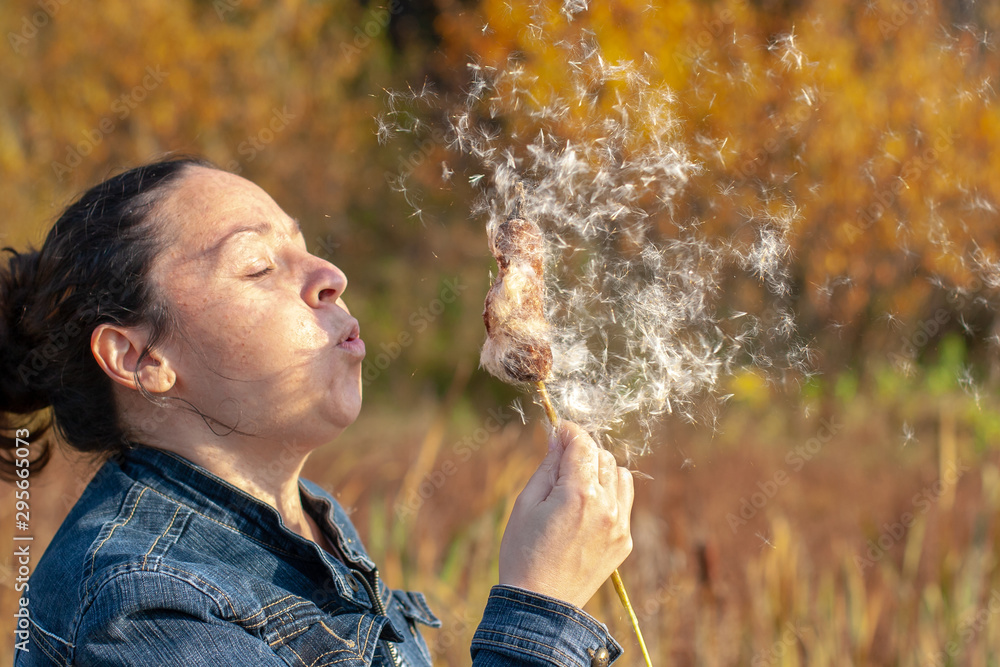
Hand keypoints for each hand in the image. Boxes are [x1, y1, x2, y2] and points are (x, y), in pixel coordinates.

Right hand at [498, 421, 633, 607]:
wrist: (540, 605)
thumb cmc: (523, 552)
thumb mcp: (525, 503)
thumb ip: (547, 467)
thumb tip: (558, 439)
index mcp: (578, 494)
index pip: (583, 444)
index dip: (569, 432)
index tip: (558, 430)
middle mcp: (606, 506)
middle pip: (603, 456)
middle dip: (582, 451)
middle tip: (561, 459)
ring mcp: (620, 525)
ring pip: (620, 475)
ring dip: (600, 471)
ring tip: (576, 483)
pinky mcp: (624, 541)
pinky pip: (624, 502)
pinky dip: (609, 495)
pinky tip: (586, 508)